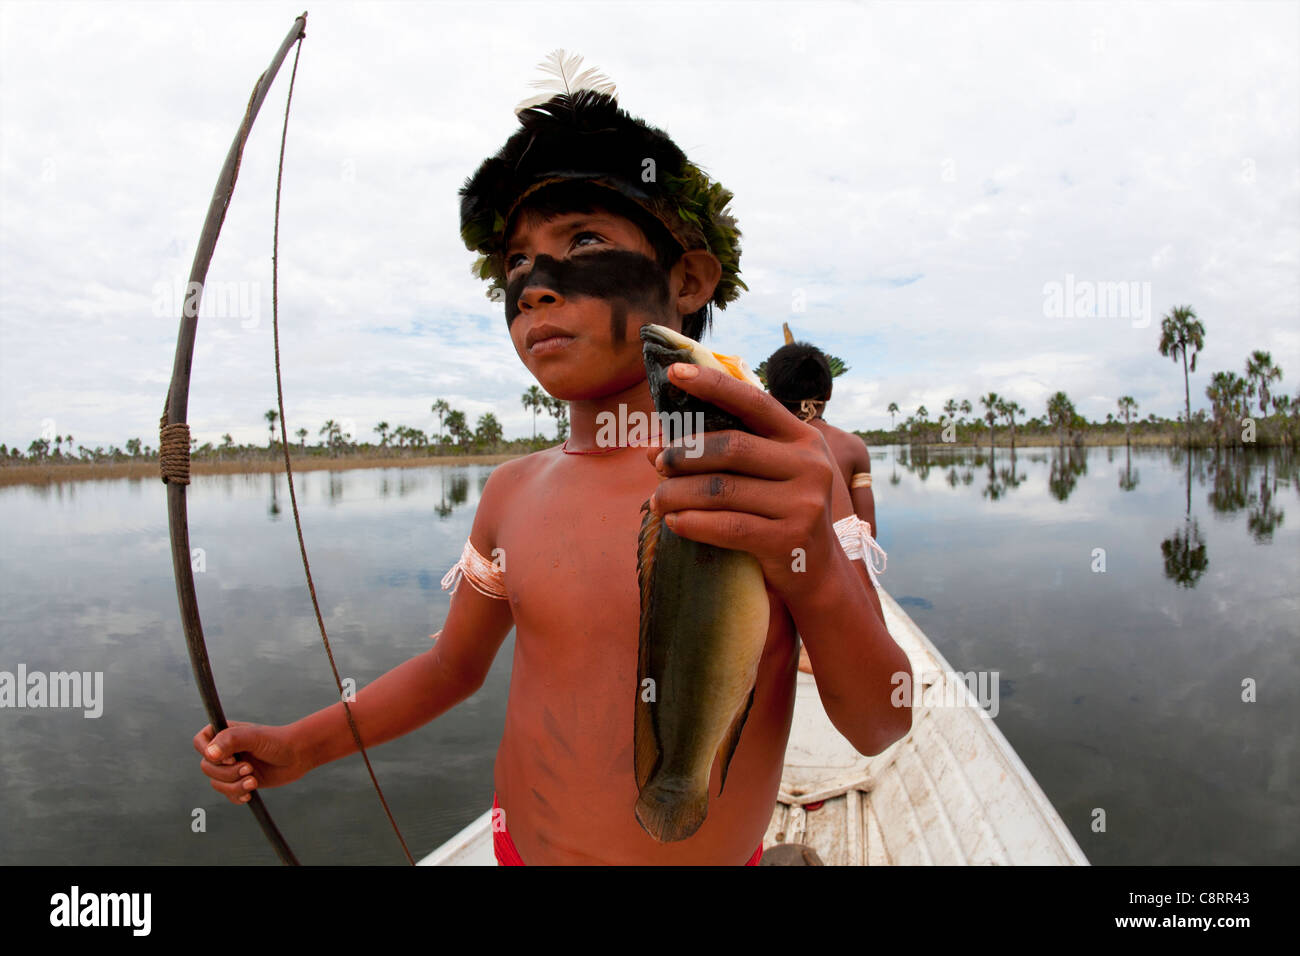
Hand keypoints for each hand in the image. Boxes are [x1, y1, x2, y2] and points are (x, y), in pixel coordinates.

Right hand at [193, 720, 310, 804]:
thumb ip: (231, 741)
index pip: (199, 742)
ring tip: (253, 781)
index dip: (209, 753)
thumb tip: (209, 754)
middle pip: (206, 768)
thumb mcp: (254, 737)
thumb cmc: (277, 741)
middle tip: (249, 769)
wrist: (298, 755)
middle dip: (227, 773)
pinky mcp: (240, 781)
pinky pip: (228, 794)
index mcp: (224, 734)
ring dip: (233, 786)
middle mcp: (225, 751)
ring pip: (216, 783)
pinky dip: (237, 795)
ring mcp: (232, 767)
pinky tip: (250, 793)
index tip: (231, 757)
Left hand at [644, 361, 839, 602]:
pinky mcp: (789, 539)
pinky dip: (693, 524)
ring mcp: (803, 503)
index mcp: (802, 439)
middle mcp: (809, 465)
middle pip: (731, 447)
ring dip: (678, 494)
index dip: (714, 385)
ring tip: (657, 500)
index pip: (754, 402)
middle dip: (685, 454)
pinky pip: (727, 527)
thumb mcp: (766, 475)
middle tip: (657, 464)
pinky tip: (674, 523)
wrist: (816, 570)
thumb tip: (652, 449)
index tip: (675, 372)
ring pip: (722, 490)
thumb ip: (723, 455)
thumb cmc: (779, 512)